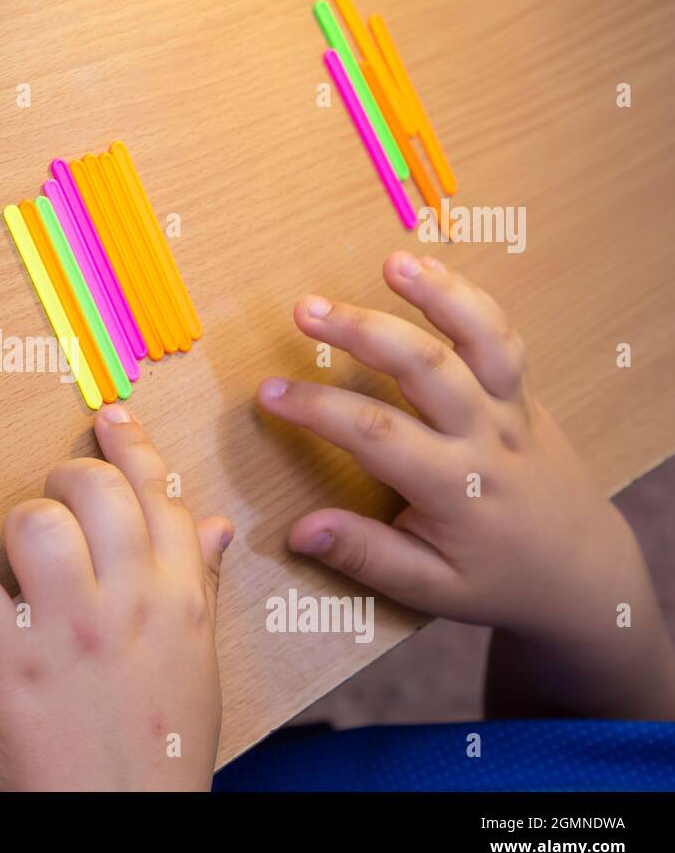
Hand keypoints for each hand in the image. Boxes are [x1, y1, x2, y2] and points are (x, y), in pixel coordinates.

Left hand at [0, 405, 232, 789]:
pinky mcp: (6, 665)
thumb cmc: (160, 753)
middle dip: (63, 484)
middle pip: (90, 490)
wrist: (124, 829)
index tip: (106, 419)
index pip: (157, 491)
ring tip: (17, 571)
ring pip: (31, 523)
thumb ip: (201, 585)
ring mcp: (65, 630)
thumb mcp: (197, 664)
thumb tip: (215, 525)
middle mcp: (127, 600)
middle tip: (53, 510)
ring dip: (17, 536)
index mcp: (178, 597)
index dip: (127, 445)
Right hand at [258, 252, 674, 718]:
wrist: (581, 571)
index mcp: (458, 489)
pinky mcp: (523, 392)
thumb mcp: (430, 589)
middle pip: (427, 369)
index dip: (319, 411)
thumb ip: (366, 555)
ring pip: (478, 340)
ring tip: (391, 263)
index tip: (270, 394)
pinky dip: (468, 298)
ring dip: (436, 295)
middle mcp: (487, 438)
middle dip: (363, 332)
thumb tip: (299, 531)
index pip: (379, 436)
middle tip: (304, 310)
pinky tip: (428, 268)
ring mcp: (511, 409)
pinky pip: (502, 335)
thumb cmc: (497, 581)